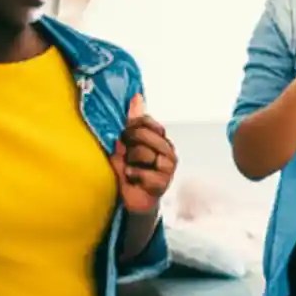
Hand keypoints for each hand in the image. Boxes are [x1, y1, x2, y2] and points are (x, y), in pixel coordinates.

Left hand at [112, 94, 177, 213]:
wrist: (134, 199)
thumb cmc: (132, 170)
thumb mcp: (128, 143)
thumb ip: (134, 121)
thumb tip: (137, 96)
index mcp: (162, 139)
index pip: (147, 122)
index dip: (133, 128)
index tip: (126, 137)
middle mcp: (168, 151)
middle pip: (144, 136)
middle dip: (130, 146)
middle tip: (128, 156)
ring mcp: (168, 167)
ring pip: (143, 154)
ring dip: (131, 163)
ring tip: (132, 170)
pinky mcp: (163, 183)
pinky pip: (142, 173)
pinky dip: (132, 176)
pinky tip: (134, 179)